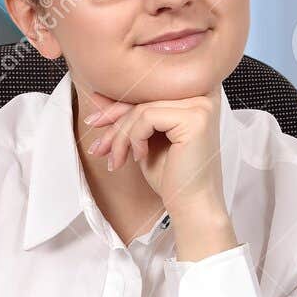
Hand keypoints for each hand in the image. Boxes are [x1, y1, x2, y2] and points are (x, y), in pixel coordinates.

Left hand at [82, 85, 227, 220]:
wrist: (191, 206)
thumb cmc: (172, 176)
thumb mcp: (143, 139)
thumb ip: (128, 114)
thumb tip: (98, 94)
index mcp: (193, 95)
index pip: (146, 91)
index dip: (117, 107)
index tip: (94, 122)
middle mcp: (202, 94)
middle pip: (144, 98)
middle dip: (114, 123)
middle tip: (98, 147)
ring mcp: (201, 105)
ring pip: (142, 109)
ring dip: (121, 137)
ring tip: (116, 159)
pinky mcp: (195, 118)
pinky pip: (148, 117)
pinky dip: (134, 139)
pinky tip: (138, 158)